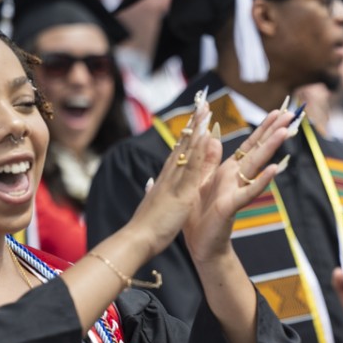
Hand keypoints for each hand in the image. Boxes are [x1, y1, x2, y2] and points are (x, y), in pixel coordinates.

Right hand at [126, 106, 218, 253]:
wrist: (136, 240)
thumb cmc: (146, 227)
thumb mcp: (154, 205)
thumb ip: (154, 191)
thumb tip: (151, 182)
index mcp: (165, 179)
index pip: (177, 152)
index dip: (186, 135)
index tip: (193, 118)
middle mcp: (169, 174)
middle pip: (182, 143)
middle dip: (192, 123)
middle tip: (201, 102)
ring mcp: (174, 180)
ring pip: (187, 149)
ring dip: (197, 128)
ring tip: (205, 108)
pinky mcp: (181, 191)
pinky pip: (192, 165)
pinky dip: (199, 149)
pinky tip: (206, 135)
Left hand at [184, 108, 292, 261]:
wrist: (201, 246)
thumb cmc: (200, 216)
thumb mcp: (200, 182)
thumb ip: (208, 160)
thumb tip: (212, 137)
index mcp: (227, 170)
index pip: (249, 145)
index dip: (263, 127)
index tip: (278, 111)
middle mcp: (236, 177)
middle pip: (257, 150)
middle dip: (273, 131)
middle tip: (292, 113)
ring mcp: (236, 191)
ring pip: (256, 165)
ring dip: (270, 148)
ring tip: (285, 132)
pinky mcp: (231, 206)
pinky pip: (248, 192)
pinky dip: (261, 181)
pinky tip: (274, 169)